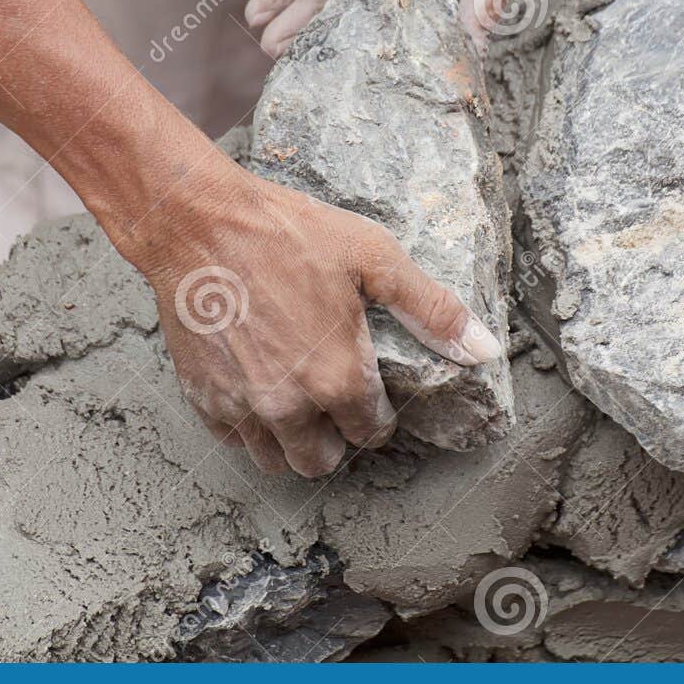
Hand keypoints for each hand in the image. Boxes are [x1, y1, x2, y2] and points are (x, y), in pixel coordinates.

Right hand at [137, 165, 502, 476]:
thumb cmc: (287, 233)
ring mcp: (240, 405)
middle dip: (334, 439)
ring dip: (290, 440)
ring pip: (273, 459)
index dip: (376, 413)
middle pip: (320, 461)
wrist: (199, 222)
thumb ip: (432, 309)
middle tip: (334, 402)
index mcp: (338, 377)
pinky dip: (248, 426)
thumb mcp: (373, 257)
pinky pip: (233, 439)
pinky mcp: (202, 396)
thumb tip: (484, 349)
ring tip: (297, 400)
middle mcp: (288, 404)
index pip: (370, 432)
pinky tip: (257, 387)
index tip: (369, 388)